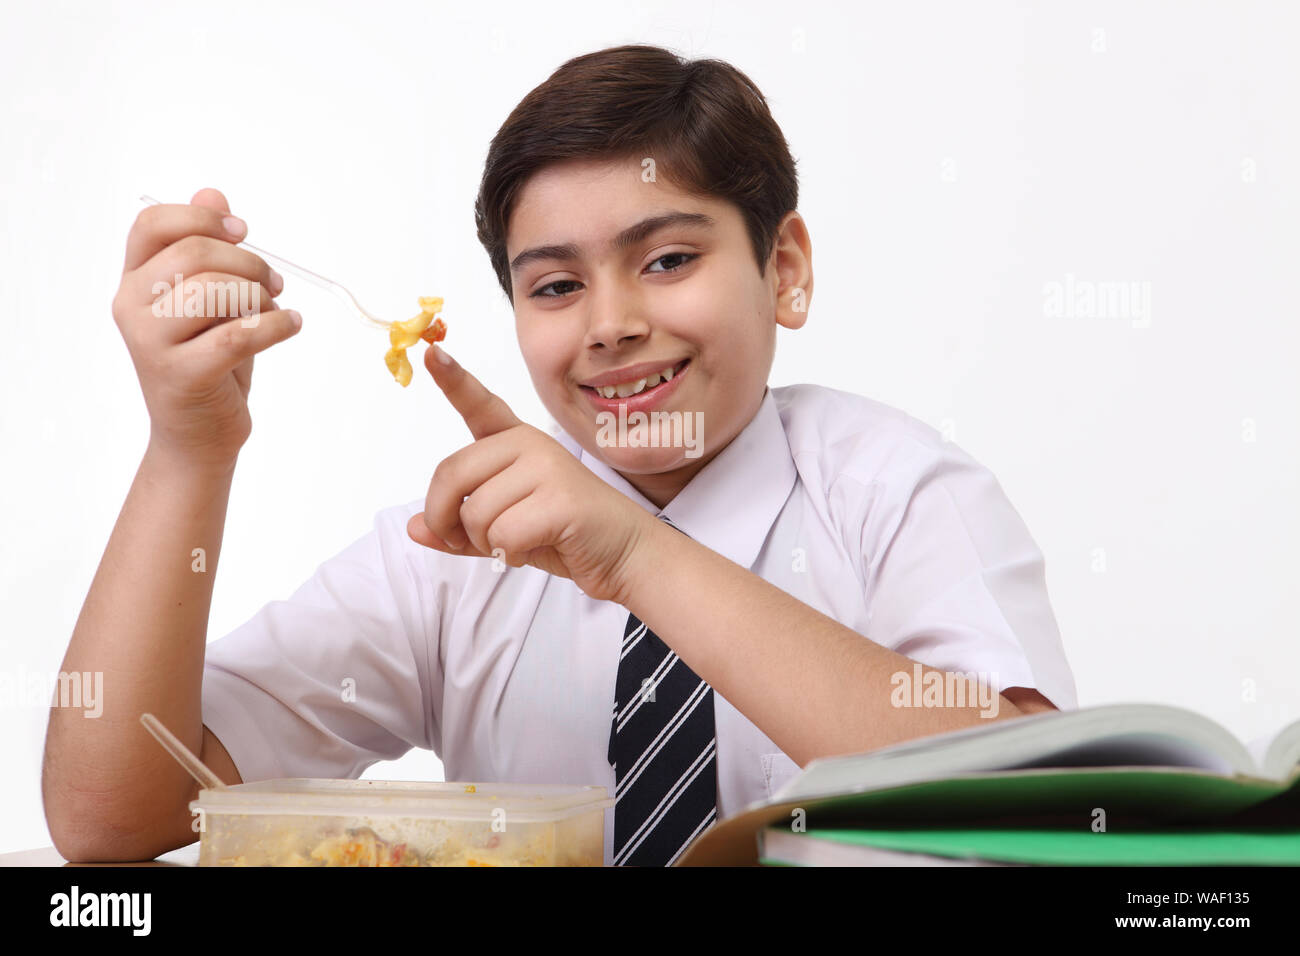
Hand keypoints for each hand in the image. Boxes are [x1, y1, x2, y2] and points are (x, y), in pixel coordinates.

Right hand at [112, 187, 299, 467]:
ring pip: (214, 291)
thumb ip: (207, 249)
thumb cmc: (207, 362)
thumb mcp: (208, 302)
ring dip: (260, 295)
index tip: (242, 232)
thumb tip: (213, 193)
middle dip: (248, 262)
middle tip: (274, 282)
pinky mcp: (181, 374)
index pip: (154, 224)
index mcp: (134, 280)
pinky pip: (238, 334)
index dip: (202, 218)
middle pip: (192, 254)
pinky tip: (290, 326)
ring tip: (275, 309)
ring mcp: (150, 342)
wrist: (196, 434)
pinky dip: (276, 325)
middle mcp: (131, 306)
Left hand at [406, 344, 657, 604]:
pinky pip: (502, 533)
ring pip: (475, 512)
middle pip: (452, 473)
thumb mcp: (503, 529)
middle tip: (462, 541)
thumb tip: (415, 528)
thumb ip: (460, 526)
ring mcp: (548, 466)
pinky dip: (509, 554)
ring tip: (518, 543)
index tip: (432, 352)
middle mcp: (530, 444)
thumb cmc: (565, 535)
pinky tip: (534, 548)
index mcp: (516, 442)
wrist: (624, 553)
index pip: (479, 405)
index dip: (453, 380)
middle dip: (444, 519)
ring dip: (486, 543)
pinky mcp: (562, 498)